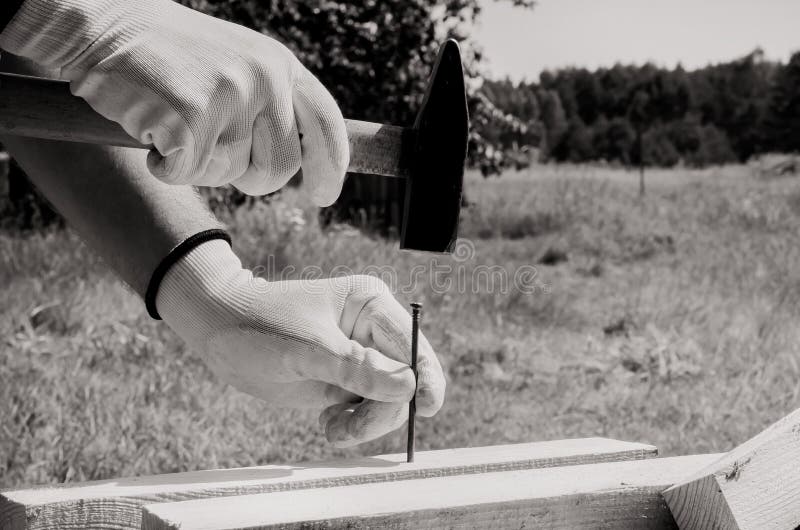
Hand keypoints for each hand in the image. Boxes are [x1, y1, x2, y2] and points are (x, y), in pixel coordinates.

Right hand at [0, 0, 348, 204]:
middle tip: (214, 159)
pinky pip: (184, 173)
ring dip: (198, 165)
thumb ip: (269, 105)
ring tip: (173, 122)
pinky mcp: (190, 116)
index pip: (325, 124)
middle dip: (251, 179)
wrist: (103, 25)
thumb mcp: (236, 65)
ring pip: (228, 173)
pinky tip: (150, 130)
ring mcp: (229, 95)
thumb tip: (299, 165)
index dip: (330, 167)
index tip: (322, 196)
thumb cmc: (169, 55)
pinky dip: (163, 166)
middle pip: (280, 167)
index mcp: (279, 64)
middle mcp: (263, 78)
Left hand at [156, 240, 445, 446]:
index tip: (425, 408)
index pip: (412, 344)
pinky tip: (329, 423)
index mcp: (371, 305)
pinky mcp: (347, 380)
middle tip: (352, 429)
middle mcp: (374, 330)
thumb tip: (410, 387)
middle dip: (385, 408)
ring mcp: (362, 357)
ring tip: (333, 429)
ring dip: (368, 422)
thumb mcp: (307, 348)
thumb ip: (358, 368)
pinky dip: (355, 425)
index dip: (426, 376)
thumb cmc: (260, 325)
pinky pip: (369, 411)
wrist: (219, 331)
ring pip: (390, 400)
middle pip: (407, 378)